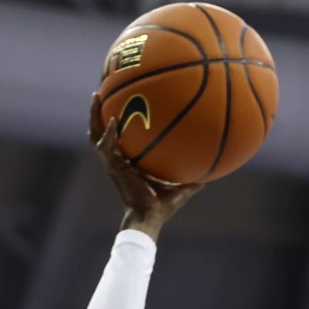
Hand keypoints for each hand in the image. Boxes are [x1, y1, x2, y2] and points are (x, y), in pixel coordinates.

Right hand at [89, 92, 202, 239]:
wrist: (150, 217)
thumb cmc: (163, 206)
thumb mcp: (182, 187)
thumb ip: (195, 178)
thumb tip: (214, 172)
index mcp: (128, 160)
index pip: (118, 136)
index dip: (115, 119)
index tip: (118, 101)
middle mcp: (118, 159)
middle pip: (101, 129)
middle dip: (98, 111)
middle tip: (100, 91)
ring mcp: (113, 162)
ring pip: (96, 134)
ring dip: (95, 115)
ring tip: (96, 97)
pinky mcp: (113, 168)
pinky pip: (106, 146)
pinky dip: (109, 133)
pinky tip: (114, 120)